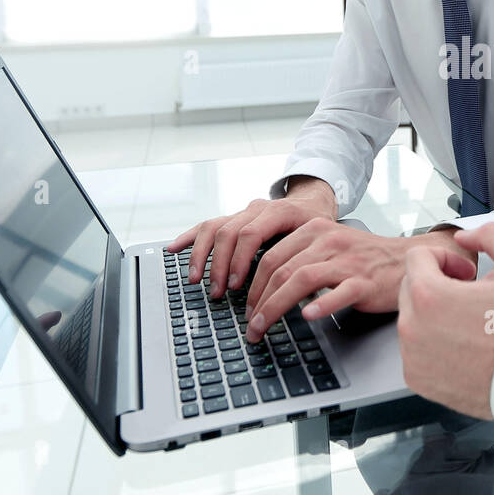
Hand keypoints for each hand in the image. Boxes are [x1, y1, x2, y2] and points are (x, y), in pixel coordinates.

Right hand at [165, 176, 336, 297]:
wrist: (313, 203)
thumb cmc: (318, 224)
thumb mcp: (320, 238)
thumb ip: (306, 257)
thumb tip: (295, 289)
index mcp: (279, 211)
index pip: (251, 233)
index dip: (239, 260)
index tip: (235, 285)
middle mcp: (257, 208)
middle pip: (228, 232)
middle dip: (219, 264)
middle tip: (218, 291)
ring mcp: (242, 212)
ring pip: (213, 228)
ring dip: (201, 256)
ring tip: (196, 280)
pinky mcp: (233, 218)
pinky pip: (206, 225)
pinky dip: (188, 238)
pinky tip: (173, 249)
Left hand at [243, 224, 477, 341]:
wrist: (410, 261)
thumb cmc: (368, 260)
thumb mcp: (331, 247)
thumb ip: (301, 257)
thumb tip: (265, 284)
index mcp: (316, 230)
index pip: (272, 257)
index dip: (252, 285)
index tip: (246, 308)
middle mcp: (329, 241)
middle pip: (281, 269)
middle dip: (258, 301)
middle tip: (249, 325)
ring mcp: (348, 261)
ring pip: (301, 280)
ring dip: (274, 307)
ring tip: (262, 328)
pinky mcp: (366, 282)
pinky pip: (340, 292)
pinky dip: (321, 304)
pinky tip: (308, 316)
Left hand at [397, 224, 493, 419]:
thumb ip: (490, 236)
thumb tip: (462, 238)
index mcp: (429, 295)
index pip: (417, 257)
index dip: (444, 258)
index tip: (465, 274)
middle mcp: (411, 326)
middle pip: (411, 287)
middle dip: (437, 284)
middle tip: (470, 297)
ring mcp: (411, 355)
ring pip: (412, 318)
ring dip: (434, 314)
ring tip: (468, 324)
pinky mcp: (416, 378)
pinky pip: (414, 349)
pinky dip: (432, 344)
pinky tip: (462, 347)